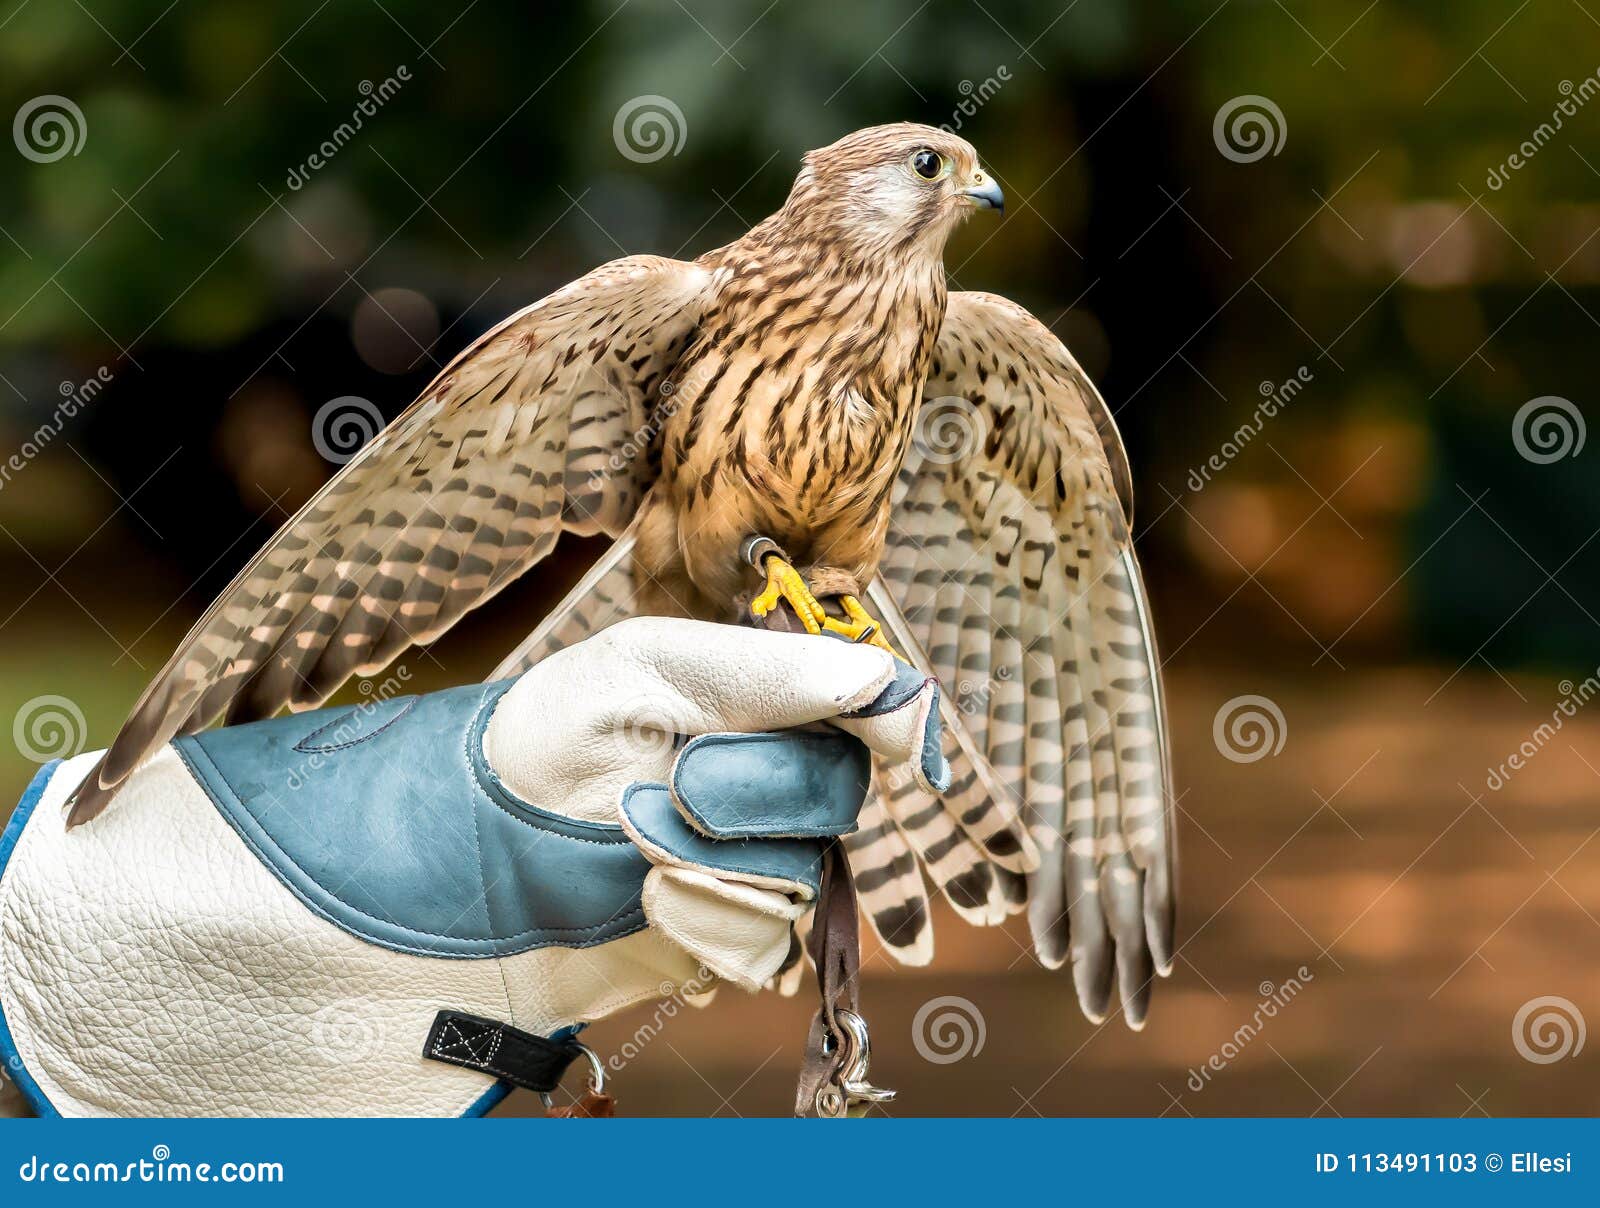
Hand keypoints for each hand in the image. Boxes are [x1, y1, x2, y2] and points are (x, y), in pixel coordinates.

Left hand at [482, 615, 948, 996]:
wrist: (481, 844)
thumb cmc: (558, 733)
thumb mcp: (662, 665)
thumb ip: (791, 675)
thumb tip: (908, 696)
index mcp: (770, 697)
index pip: (874, 707)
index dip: (898, 730)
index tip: (910, 758)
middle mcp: (780, 777)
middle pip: (837, 794)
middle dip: (747, 793)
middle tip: (671, 782)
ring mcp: (763, 857)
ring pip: (802, 873)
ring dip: (708, 862)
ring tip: (634, 836)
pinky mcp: (736, 931)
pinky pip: (765, 940)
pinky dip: (699, 919)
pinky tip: (648, 893)